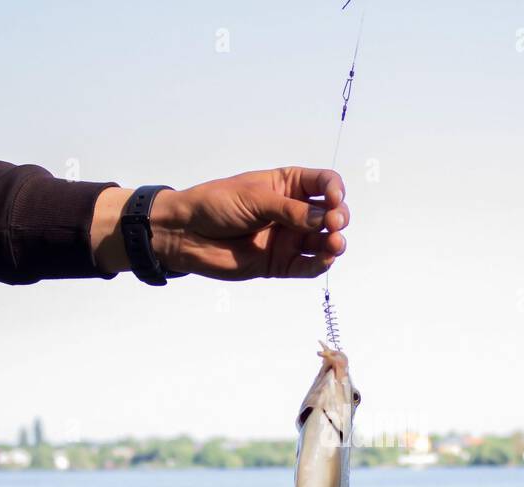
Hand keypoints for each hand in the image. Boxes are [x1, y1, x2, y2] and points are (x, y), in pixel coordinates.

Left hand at [92, 167, 348, 280]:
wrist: (186, 233)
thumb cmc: (216, 205)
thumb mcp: (254, 199)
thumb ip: (289, 210)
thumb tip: (324, 220)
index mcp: (287, 186)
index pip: (323, 184)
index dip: (334, 190)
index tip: (333, 200)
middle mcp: (293, 212)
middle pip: (330, 213)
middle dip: (337, 217)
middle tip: (332, 223)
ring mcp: (288, 238)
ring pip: (323, 241)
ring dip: (334, 242)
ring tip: (334, 244)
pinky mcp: (281, 263)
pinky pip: (308, 266)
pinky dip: (321, 264)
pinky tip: (325, 259)